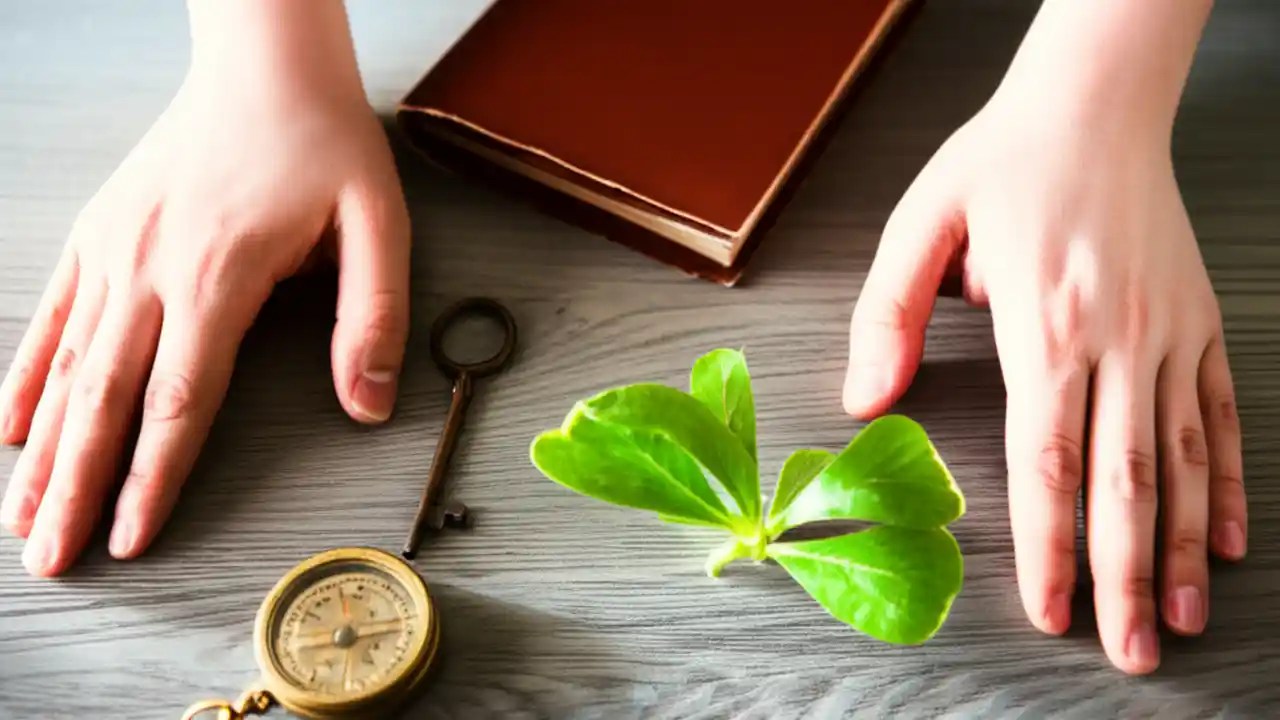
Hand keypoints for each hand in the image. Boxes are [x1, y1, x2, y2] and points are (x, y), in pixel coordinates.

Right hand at [0, 1, 410, 576]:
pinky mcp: (98, 233)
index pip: (179, 403)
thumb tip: (367, 408)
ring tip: (19, 516)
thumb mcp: (377, 224)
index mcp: (218, 278)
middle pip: (105, 402)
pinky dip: (24, 375)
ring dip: (41, 449)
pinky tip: (8, 425)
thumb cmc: (322, 141)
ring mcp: (113, 251)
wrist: (264, 62)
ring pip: (67, 369)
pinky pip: (50, 316)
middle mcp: (150, 272)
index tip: (127, 539)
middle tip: (51, 559)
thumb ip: (372, 319)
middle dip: (74, 487)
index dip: (151, 479)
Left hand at [841, 58, 1243, 673]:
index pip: (1048, 462)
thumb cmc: (1007, 159)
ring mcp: (1168, 332)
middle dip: (1124, 579)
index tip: (1051, 612)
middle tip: (1128, 652)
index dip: (1050, 548)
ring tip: (1181, 619)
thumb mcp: (924, 219)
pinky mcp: (1198, 320)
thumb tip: (867, 398)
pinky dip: (1225, 481)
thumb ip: (888, 313)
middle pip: (1124, 482)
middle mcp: (1117, 337)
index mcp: (1045, 323)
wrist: (1095, 101)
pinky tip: (1224, 536)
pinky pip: (1220, 414)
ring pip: (1181, 461)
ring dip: (1181, 549)